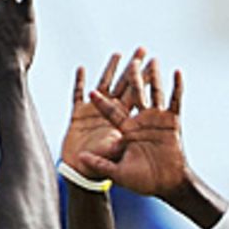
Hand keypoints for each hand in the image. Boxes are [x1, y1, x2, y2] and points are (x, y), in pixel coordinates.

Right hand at [60, 51, 144, 181]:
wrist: (82, 178)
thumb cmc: (103, 172)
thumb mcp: (117, 161)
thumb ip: (121, 148)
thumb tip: (129, 139)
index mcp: (124, 123)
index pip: (136, 98)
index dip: (143, 81)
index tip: (151, 65)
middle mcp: (112, 114)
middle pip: (125, 86)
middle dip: (133, 68)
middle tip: (142, 50)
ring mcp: (94, 113)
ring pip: (104, 85)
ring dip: (111, 69)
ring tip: (119, 54)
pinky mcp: (78, 116)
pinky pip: (77, 95)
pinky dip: (79, 83)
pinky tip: (82, 70)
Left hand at [80, 55, 189, 199]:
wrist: (165, 185)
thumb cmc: (142, 181)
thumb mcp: (117, 172)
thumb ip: (100, 164)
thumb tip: (80, 158)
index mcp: (126, 130)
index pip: (111, 111)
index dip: (102, 102)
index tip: (92, 92)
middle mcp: (140, 120)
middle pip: (134, 93)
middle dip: (133, 76)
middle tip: (131, 59)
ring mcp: (156, 119)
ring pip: (154, 92)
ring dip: (153, 76)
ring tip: (152, 59)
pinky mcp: (172, 121)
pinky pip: (175, 101)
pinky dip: (177, 87)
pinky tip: (177, 72)